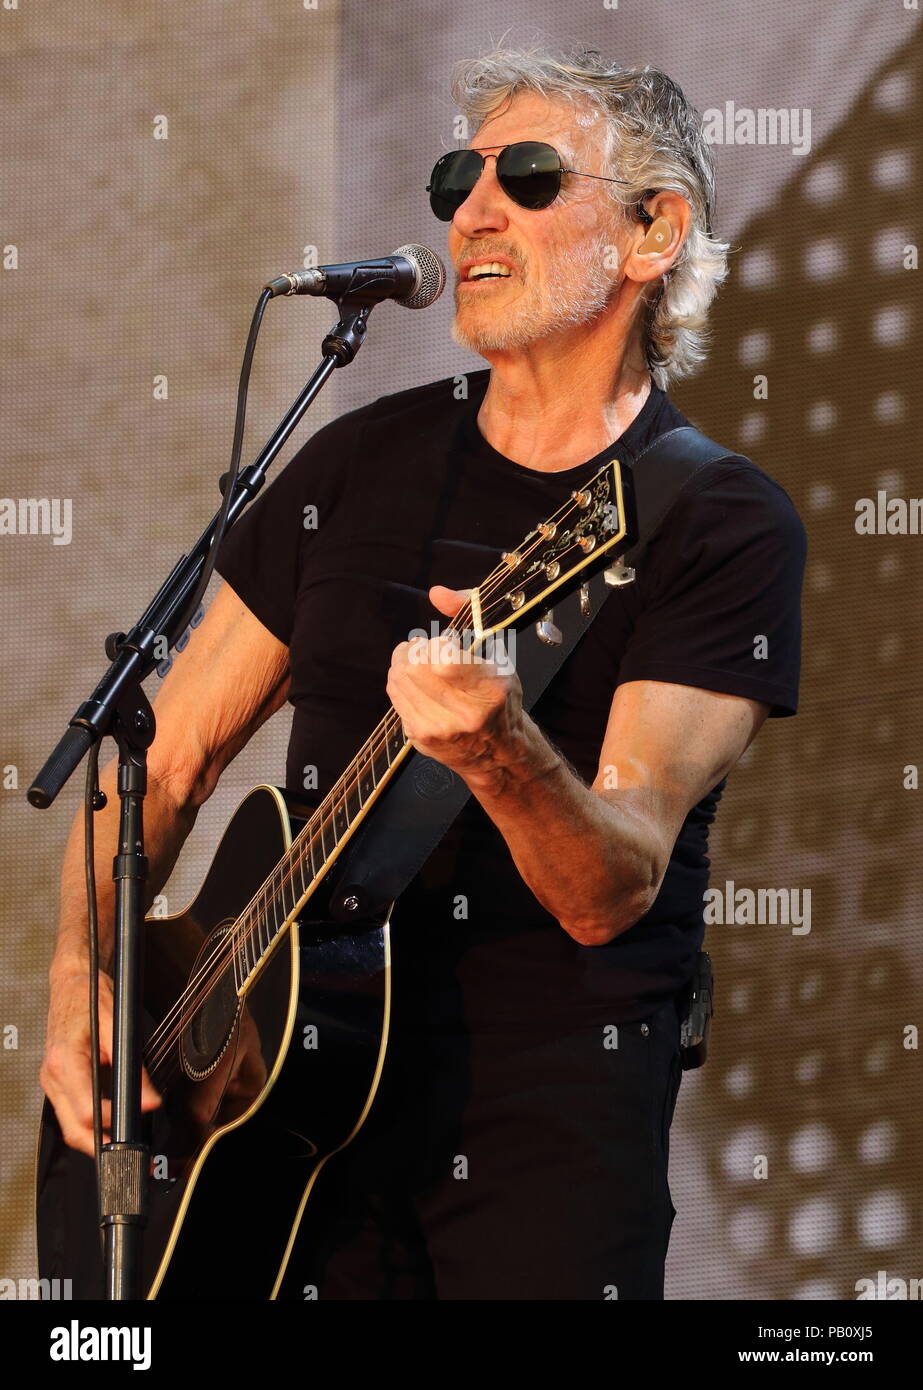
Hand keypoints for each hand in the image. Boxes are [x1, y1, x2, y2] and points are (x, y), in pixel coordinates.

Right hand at [40, 966, 161, 1157]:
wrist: (71, 982)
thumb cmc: (90, 997)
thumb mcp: (119, 1026)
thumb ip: (133, 1067)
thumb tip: (149, 1099)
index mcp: (64, 1060)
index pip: (84, 1110)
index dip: (111, 1124)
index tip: (133, 1126)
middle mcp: (52, 1075)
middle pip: (72, 1128)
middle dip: (99, 1146)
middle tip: (127, 1153)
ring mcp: (51, 1080)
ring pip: (68, 1124)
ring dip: (93, 1136)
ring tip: (122, 1139)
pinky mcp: (56, 1080)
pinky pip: (69, 1110)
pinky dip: (87, 1120)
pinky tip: (109, 1120)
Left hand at [386, 584, 525, 791]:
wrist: (497, 753)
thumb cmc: (500, 700)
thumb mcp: (499, 656)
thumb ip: (470, 615)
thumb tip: (436, 592)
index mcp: (488, 691)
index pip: (443, 659)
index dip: (438, 644)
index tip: (448, 644)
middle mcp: (463, 714)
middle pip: (413, 667)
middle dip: (414, 649)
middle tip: (425, 648)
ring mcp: (438, 728)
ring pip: (398, 680)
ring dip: (404, 663)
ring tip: (418, 661)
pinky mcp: (420, 737)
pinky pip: (395, 696)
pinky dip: (401, 682)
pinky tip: (417, 682)